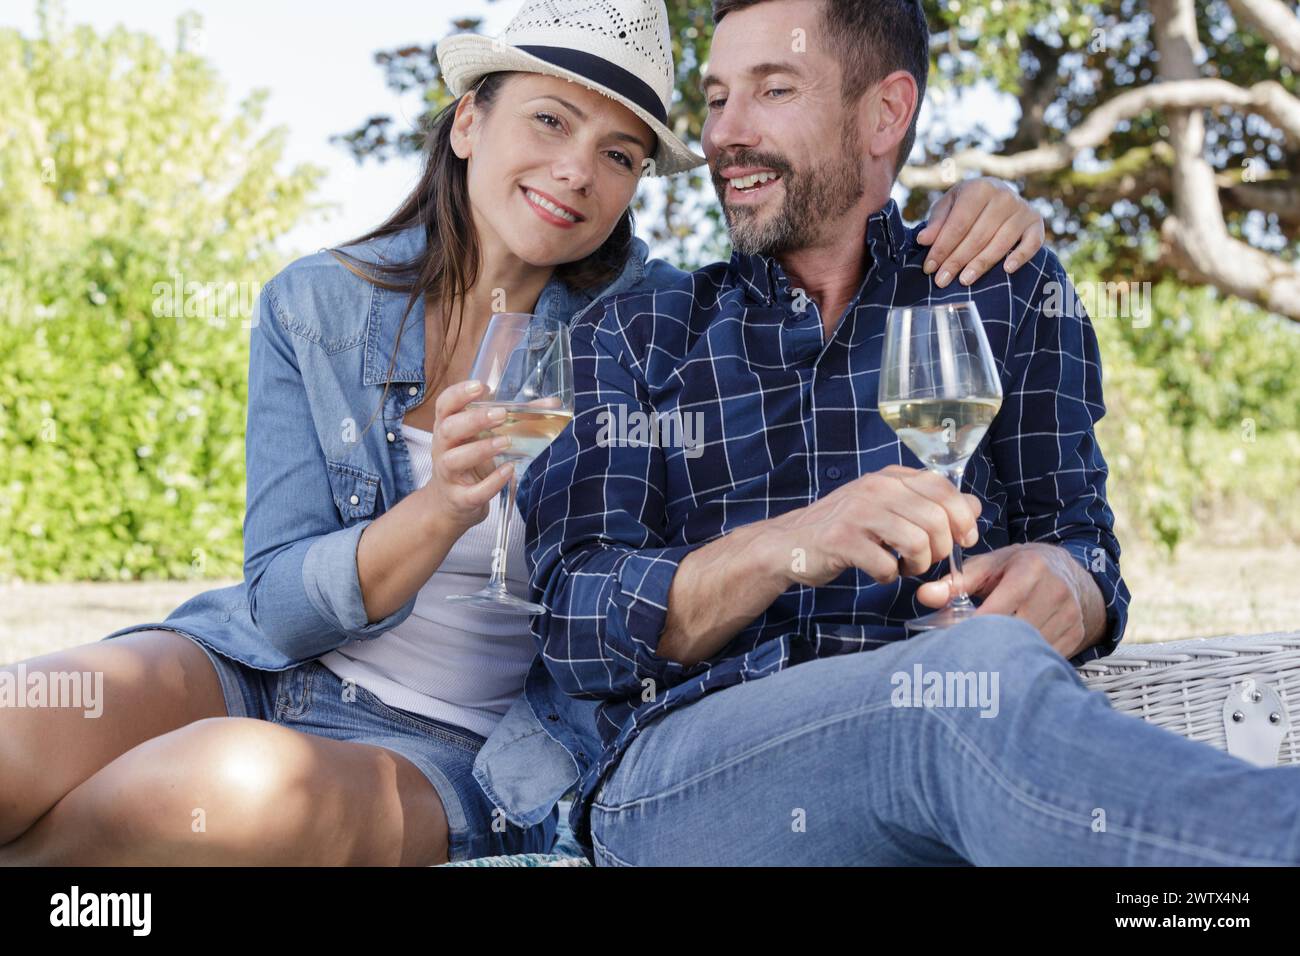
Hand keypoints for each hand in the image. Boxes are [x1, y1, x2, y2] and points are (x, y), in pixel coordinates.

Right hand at [420, 380, 515, 535]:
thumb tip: (552, 404)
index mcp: (448, 428)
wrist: (450, 505)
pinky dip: (492, 482)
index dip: (459, 393)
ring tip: (506, 442)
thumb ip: (516, 419)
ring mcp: (448, 475)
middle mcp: (443, 448)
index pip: (445, 405)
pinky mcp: (459, 499)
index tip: (480, 386)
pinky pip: (473, 492)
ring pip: (454, 459)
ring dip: (481, 449)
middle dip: (474, 420)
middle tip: (501, 414)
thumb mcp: (484, 438)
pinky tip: (509, 471)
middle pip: (449, 429)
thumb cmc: (470, 463)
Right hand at [767, 465, 981, 588]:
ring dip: (918, 565)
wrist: (789, 543)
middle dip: (941, 549)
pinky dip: (889, 577)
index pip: (944, 488)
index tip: (963, 539)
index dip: (962, 517)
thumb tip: (974, 507)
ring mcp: (857, 512)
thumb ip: (928, 504)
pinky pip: (886, 565)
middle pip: (936, 519)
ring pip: (916, 542)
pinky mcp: (842, 540)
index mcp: (890, 477)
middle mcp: (875, 488)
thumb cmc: (845, 528)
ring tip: (905, 568)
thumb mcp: (888, 506)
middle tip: (927, 560)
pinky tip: (880, 573)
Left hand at [915, 542, 1098, 657]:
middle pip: (1012, 634)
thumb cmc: (1021, 567)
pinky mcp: (1074, 637)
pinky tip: (1007, 659)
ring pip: (1028, 651)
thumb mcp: (991, 565)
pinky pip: (1043, 659)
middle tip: (962, 654)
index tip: (952, 638)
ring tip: (982, 656)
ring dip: (1003, 657)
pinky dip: (1023, 662)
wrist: (1072, 574)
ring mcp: (1068, 617)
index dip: (971, 629)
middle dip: (985, 646)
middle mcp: (1055, 593)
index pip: (996, 611)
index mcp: (1030, 570)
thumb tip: (924, 596)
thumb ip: (957, 582)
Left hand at [916, 177, 1044, 286]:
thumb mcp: (948, 207)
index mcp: (979, 188)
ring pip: (1000, 243)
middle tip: (941, 280)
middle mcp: (1004, 196)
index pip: (958, 224)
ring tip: (963, 280)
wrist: (997, 197)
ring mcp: (1022, 209)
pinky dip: (1021, 256)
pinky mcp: (1036, 223)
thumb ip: (936, 223)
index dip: (942, 248)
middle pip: (978, 236)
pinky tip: (1006, 269)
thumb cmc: (967, 205)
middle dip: (957, 260)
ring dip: (981, 264)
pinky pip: (1032, 243)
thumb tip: (923, 240)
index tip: (929, 267)